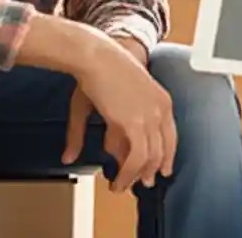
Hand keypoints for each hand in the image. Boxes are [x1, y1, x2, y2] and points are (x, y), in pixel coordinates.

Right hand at [58, 25, 174, 191]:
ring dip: (135, 176)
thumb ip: (91, 131)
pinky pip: (137, 158)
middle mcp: (161, 109)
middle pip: (163, 149)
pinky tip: (117, 180)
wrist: (96, 54)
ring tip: (120, 186)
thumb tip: (71, 156)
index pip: (170, 135)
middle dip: (152, 170)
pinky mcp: (135, 123)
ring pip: (150, 158)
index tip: (160, 170)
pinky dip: (127, 173)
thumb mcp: (103, 104)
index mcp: (161, 99)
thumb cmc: (99, 70)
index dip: (166, 155)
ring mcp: (151, 116)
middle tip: (141, 183)